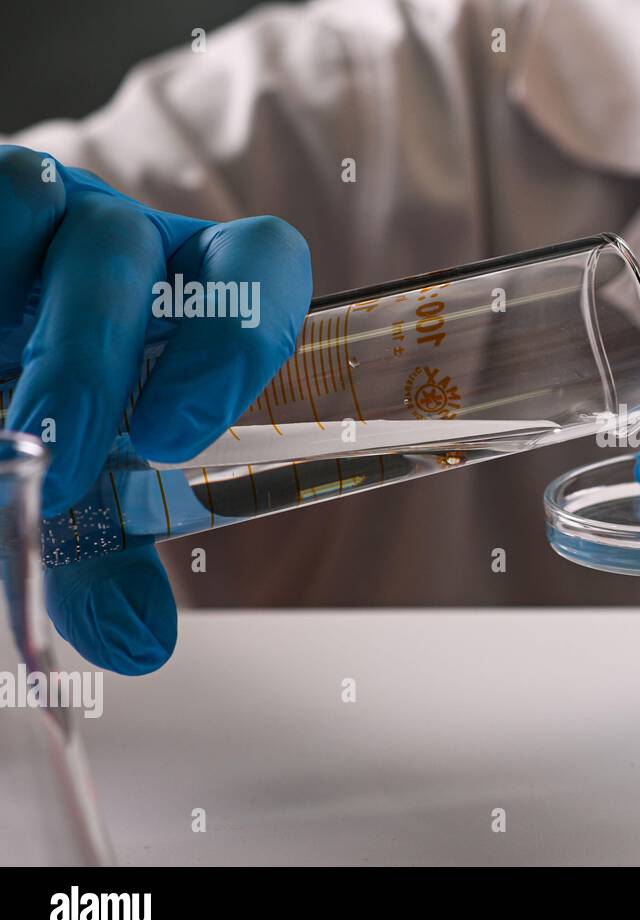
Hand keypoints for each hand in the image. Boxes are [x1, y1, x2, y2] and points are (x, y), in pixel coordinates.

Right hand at [0, 146, 310, 672]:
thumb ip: (103, 567)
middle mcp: (127, 242)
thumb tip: (142, 646)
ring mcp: (43, 208)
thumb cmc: (46, 447)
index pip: (263, 265)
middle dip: (88, 356)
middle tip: (61, 456)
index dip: (239, 336)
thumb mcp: (77, 508)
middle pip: (127, 251)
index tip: (181, 433)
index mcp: (198, 295)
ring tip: (5, 420)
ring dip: (19, 312)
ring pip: (42, 204)